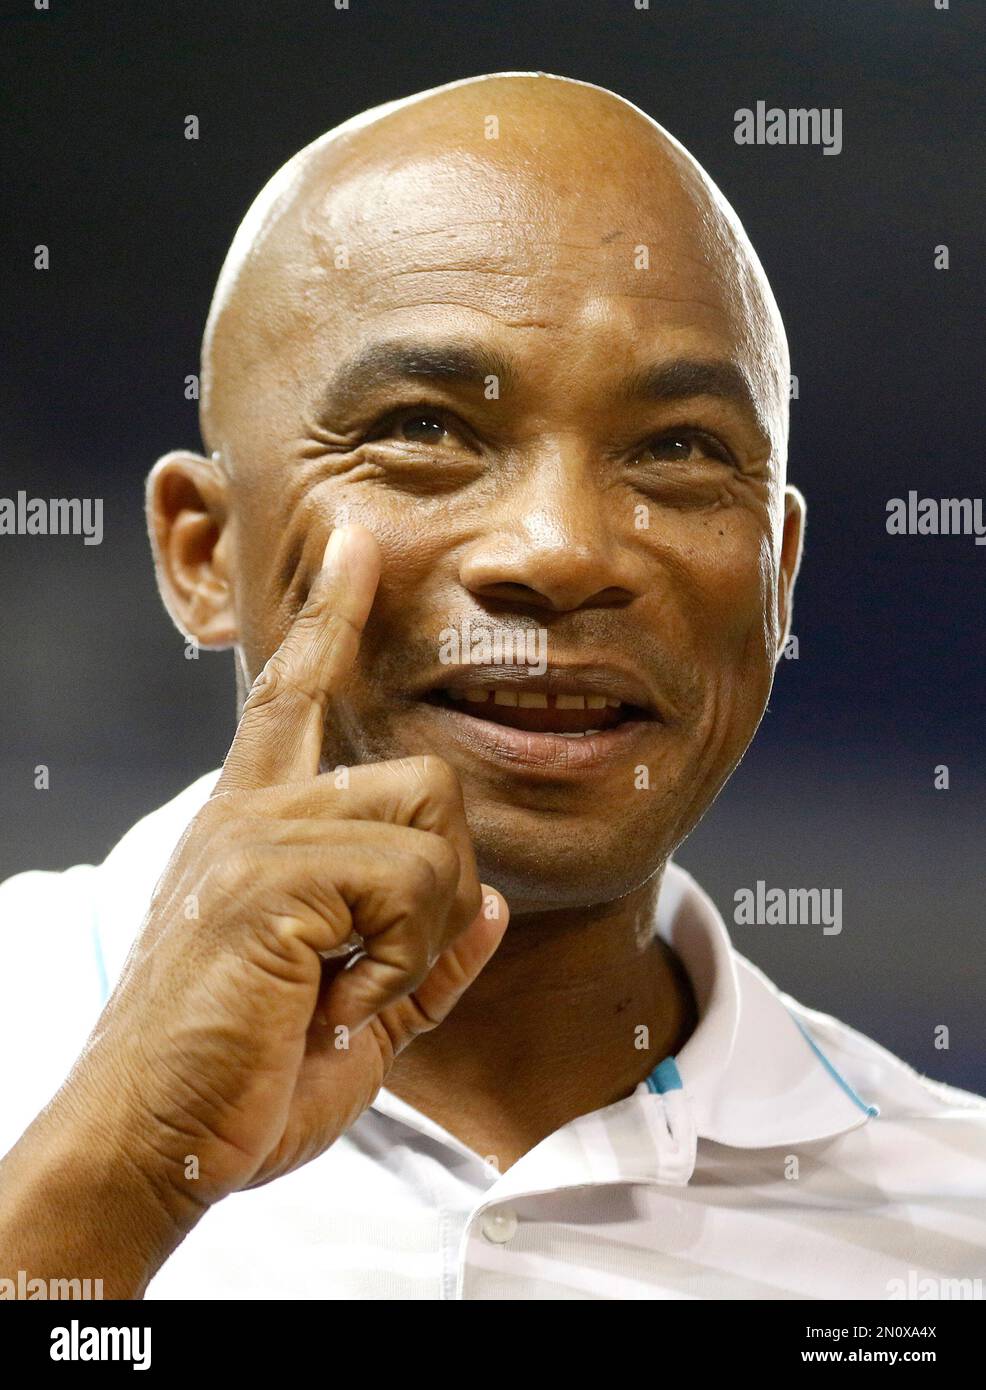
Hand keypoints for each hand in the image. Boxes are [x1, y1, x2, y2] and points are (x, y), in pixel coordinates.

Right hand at [51, 524, 507, 1233]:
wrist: (156, 1144)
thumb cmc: (244, 1075)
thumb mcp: (357, 1009)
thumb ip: (424, 953)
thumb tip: (488, 905)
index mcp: (261, 826)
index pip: (300, 693)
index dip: (332, 614)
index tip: (354, 542)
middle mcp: (254, 808)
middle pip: (427, 779)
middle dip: (436, 885)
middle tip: (367, 970)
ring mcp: (257, 834)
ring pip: (431, 823)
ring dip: (417, 928)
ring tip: (343, 988)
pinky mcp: (269, 873)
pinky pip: (410, 881)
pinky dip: (399, 959)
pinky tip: (334, 1002)